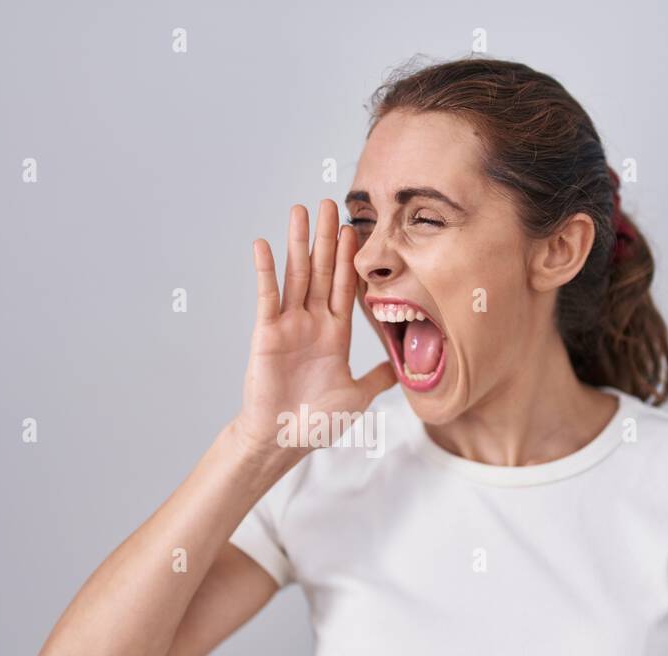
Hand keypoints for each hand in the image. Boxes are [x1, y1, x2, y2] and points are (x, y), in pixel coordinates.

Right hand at [233, 199, 394, 464]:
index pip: (346, 287)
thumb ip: (378, 378)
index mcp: (335, 334)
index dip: (351, 258)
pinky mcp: (267, 332)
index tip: (356, 229)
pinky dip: (266, 270)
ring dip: (298, 243)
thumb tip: (404, 368)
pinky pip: (267, 296)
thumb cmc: (316, 422)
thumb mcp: (358, 396)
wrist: (285, 439)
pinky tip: (263, 244)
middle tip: (331, 204)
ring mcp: (289, 325)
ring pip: (297, 275)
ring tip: (300, 210)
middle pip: (322, 271)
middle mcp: (312, 323)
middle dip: (327, 238)